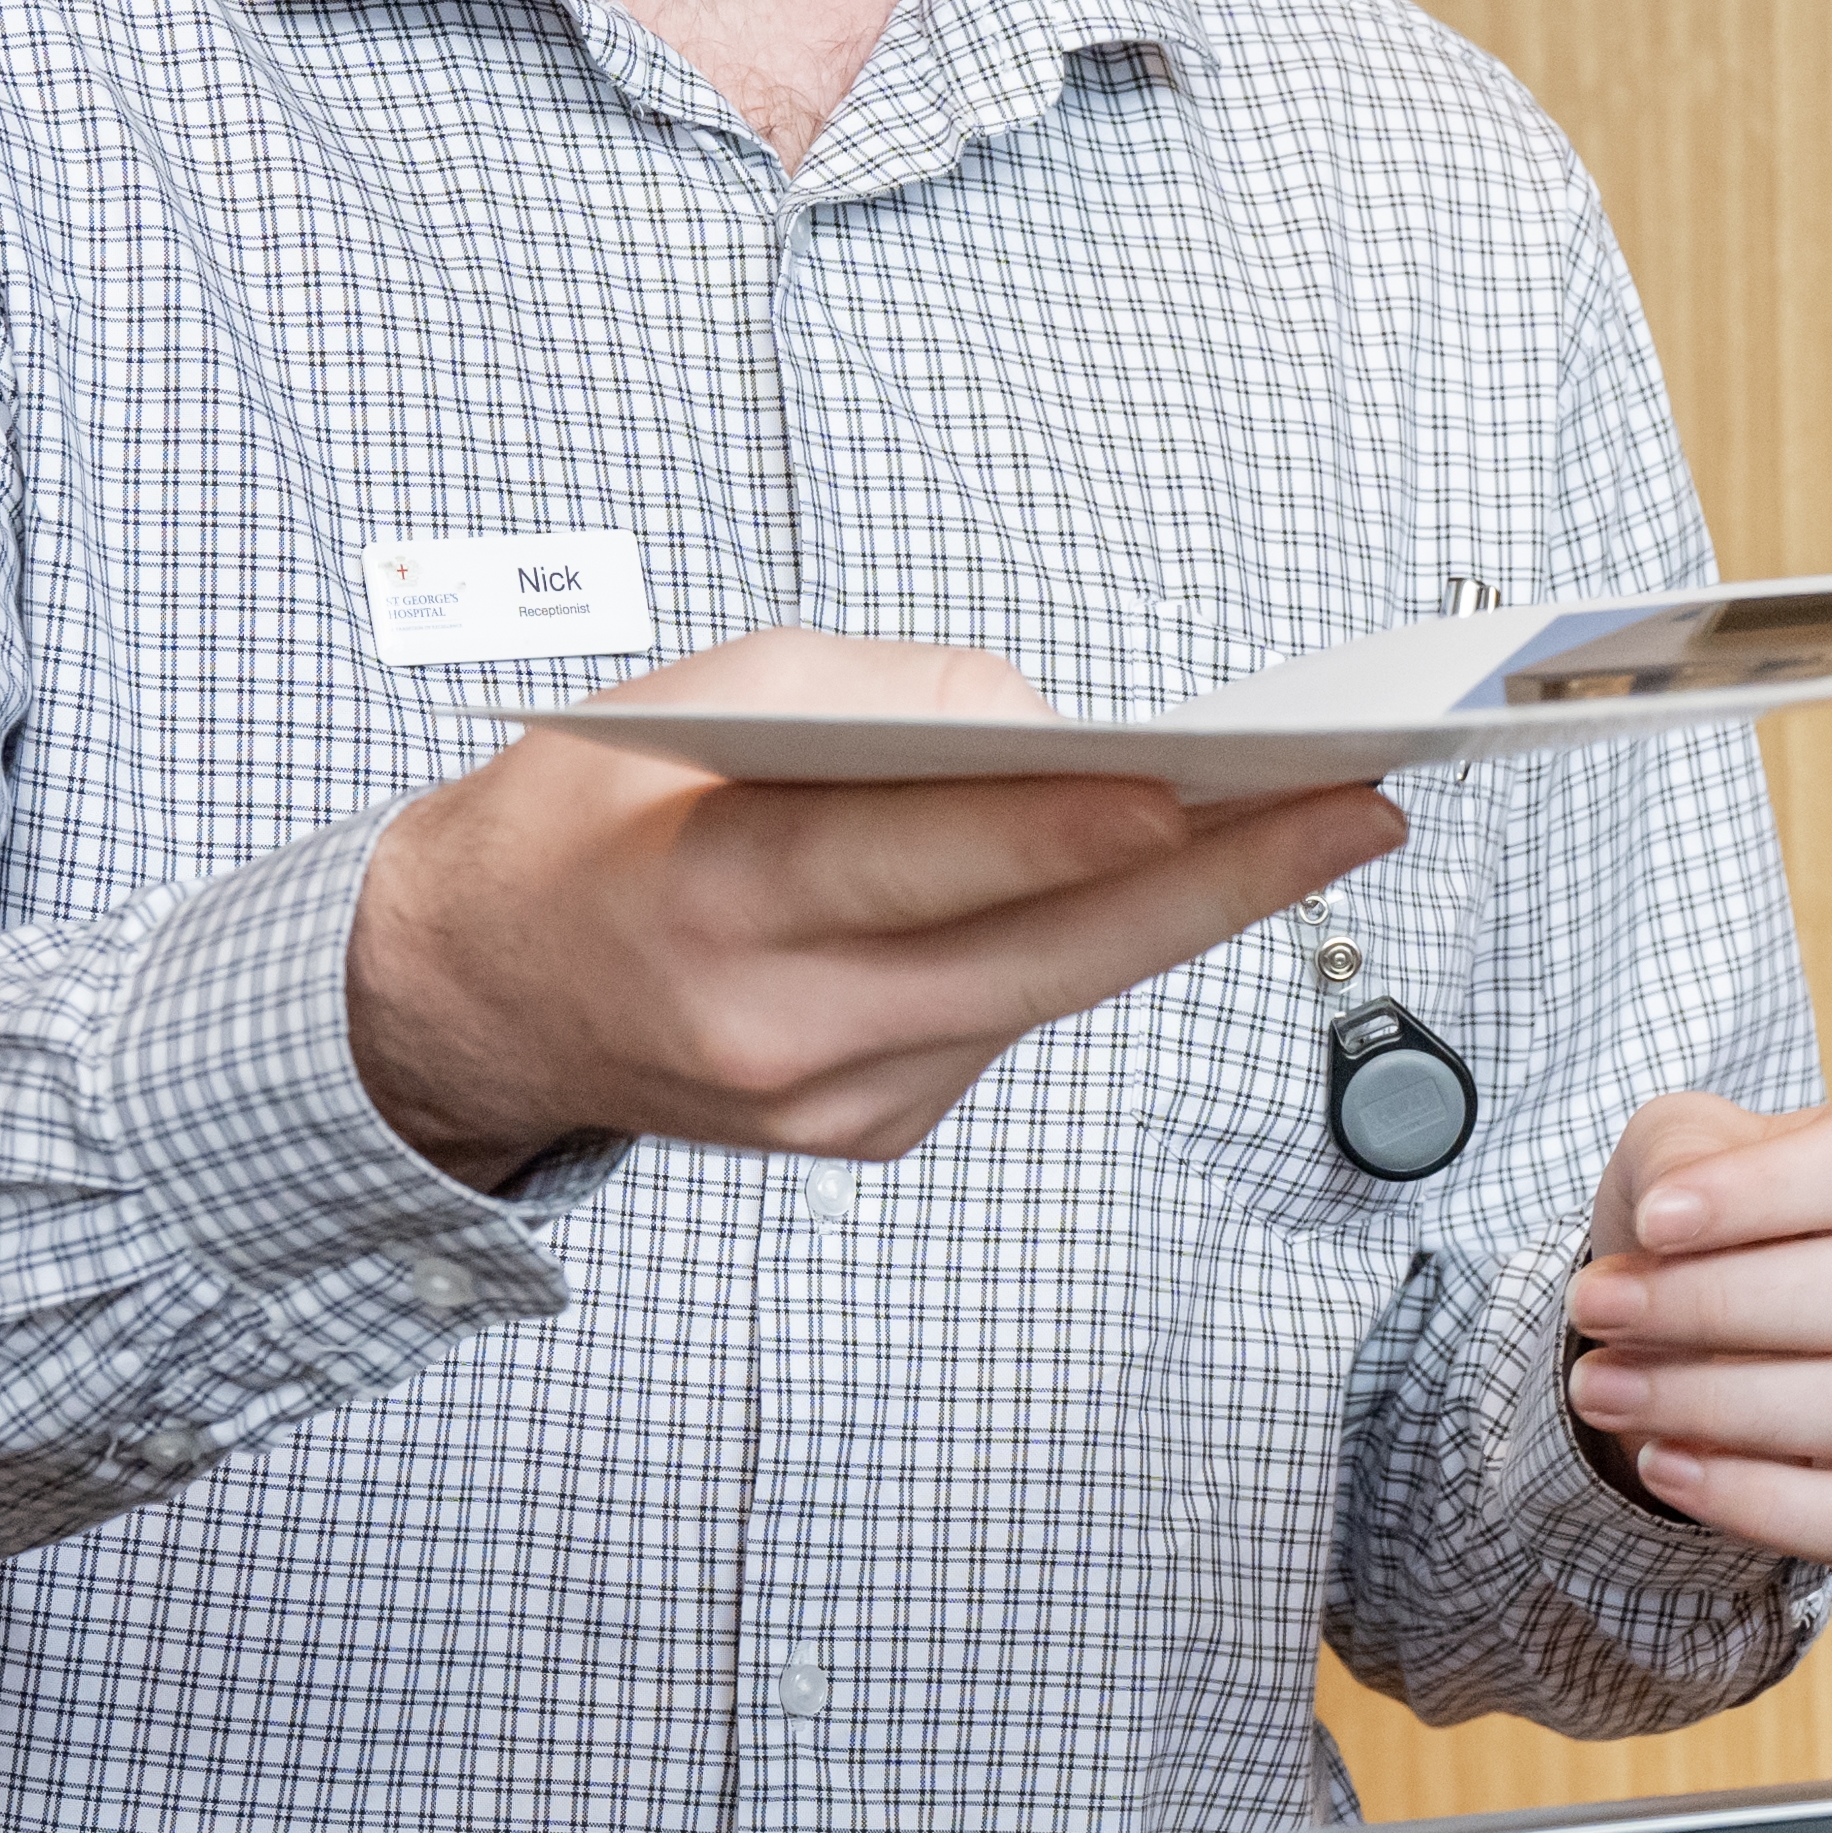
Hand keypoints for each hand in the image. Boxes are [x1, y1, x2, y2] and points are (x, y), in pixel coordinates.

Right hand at [350, 631, 1395, 1185]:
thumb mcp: (695, 698)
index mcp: (716, 903)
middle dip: (1222, 881)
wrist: (469, 997)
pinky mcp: (870, 1134)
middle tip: (1362, 808)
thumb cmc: (577, 823)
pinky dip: (1075, 944)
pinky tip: (1158, 881)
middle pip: (1045, 957)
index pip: (923, 866)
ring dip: (1180, 910)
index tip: (1203, 784)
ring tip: (1314, 824)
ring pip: (1051, 993)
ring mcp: (835, 1105)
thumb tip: (1051, 723)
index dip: (1072, 830)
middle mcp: (784, 1031)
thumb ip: (878, 698)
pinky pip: (1007, 1018)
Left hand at [1561, 1088, 1831, 1561]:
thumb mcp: (1679, 1147)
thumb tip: (1669, 1221)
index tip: (1653, 1219)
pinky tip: (1663, 1464)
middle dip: (1716, 1308)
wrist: (1709, 1318)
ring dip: (1715, 1405)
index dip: (1765, 1195)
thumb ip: (1679, 1158)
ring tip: (1599, 1387)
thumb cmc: (1709, 1215)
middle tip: (1594, 1308)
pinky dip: (1756, 1502)